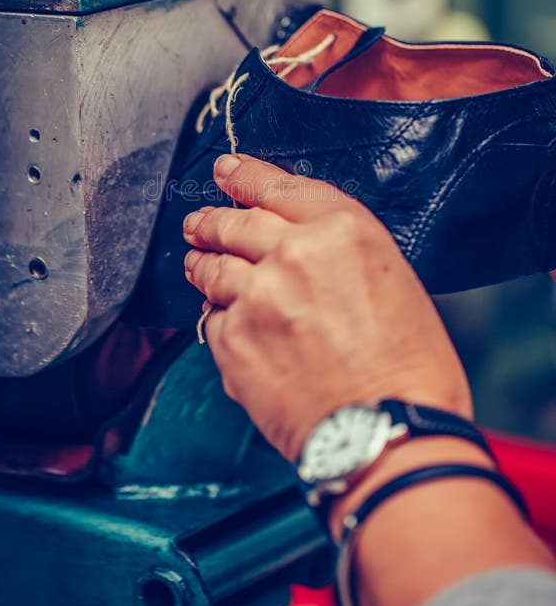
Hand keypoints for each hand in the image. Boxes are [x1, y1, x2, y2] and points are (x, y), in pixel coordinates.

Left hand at [183, 154, 471, 461]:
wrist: (389, 435)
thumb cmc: (410, 369)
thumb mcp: (395, 283)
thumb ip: (340, 254)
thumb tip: (300, 249)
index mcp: (343, 231)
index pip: (279, 188)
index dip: (246, 176)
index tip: (226, 170)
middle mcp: (293, 254)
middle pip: (235, 223)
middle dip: (212, 220)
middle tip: (199, 222)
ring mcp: (256, 297)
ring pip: (212, 266)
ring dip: (202, 262)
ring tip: (196, 262)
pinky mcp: (233, 341)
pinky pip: (211, 318)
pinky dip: (215, 316)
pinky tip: (222, 321)